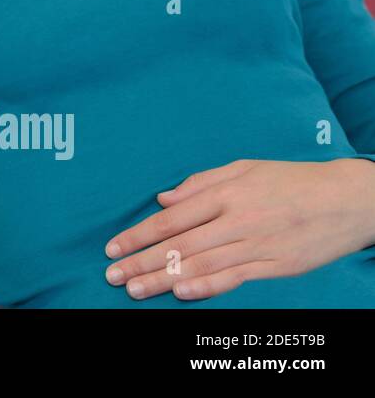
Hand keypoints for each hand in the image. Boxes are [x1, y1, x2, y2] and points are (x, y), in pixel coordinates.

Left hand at [103, 158, 374, 300]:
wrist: (347, 199)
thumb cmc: (290, 180)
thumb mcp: (244, 168)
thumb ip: (200, 183)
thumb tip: (163, 199)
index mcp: (225, 193)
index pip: (171, 218)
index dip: (139, 234)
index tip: (113, 247)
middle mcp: (237, 219)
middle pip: (179, 244)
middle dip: (142, 261)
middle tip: (113, 275)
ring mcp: (257, 244)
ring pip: (201, 264)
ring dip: (164, 279)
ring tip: (135, 290)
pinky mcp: (277, 265)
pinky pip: (235, 278)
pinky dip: (207, 286)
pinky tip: (182, 292)